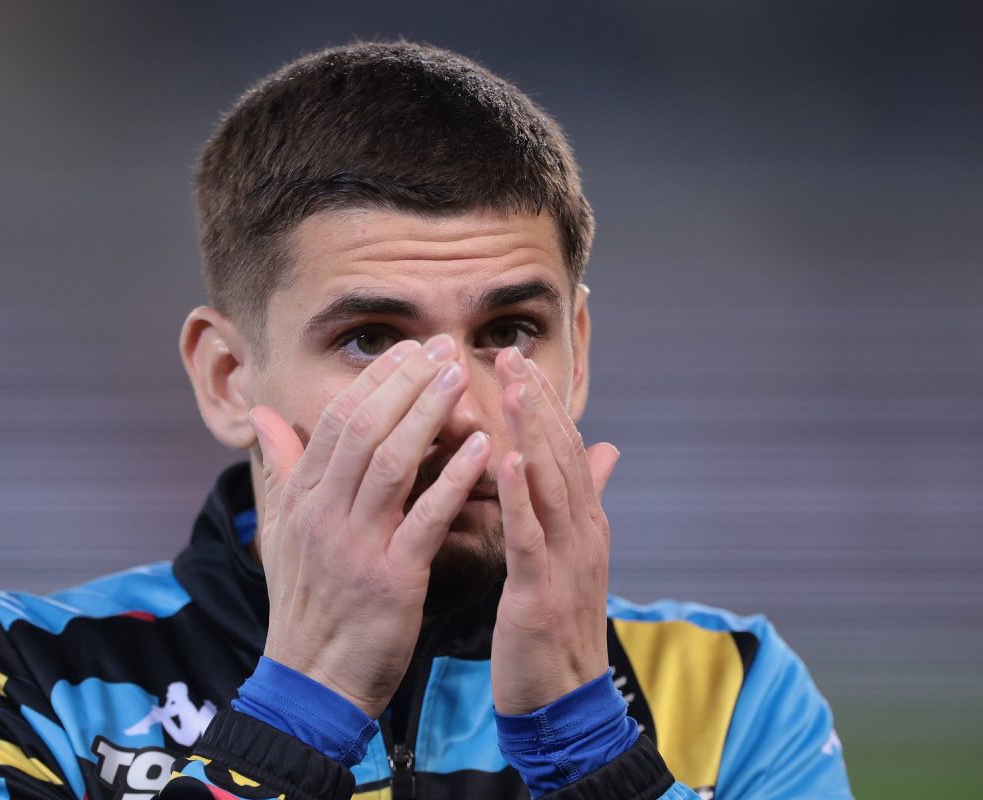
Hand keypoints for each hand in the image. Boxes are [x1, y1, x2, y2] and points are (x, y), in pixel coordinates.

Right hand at [248, 335, 491, 718]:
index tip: (409, 350)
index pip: (335, 421)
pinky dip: (453, 479)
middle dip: (405, 381)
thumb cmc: (306, 604)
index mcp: (302, 500)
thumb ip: (281, 468)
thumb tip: (262, 414)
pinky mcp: (391, 578)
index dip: (374, 380)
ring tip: (460, 378)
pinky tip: (481, 448)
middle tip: (443, 347)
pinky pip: (425, 517)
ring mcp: (355, 545)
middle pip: (363, 428)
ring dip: (428, 414)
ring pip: (391, 462)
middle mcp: (323, 514)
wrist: (312, 682)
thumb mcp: (282, 532)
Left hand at [490, 346, 619, 714]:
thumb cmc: (556, 627)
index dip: (544, 404)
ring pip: (551, 485)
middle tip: (509, 354)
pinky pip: (531, 536)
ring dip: (531, 434)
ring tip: (512, 388)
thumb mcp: (572, 557)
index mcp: (584, 524)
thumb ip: (584, 500)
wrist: (563, 702)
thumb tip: (606, 449)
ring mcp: (567, 562)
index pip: (566, 449)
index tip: (518, 361)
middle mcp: (582, 534)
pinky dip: (521, 496)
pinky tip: (507, 461)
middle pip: (562, 456)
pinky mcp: (541, 592)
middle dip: (536, 403)